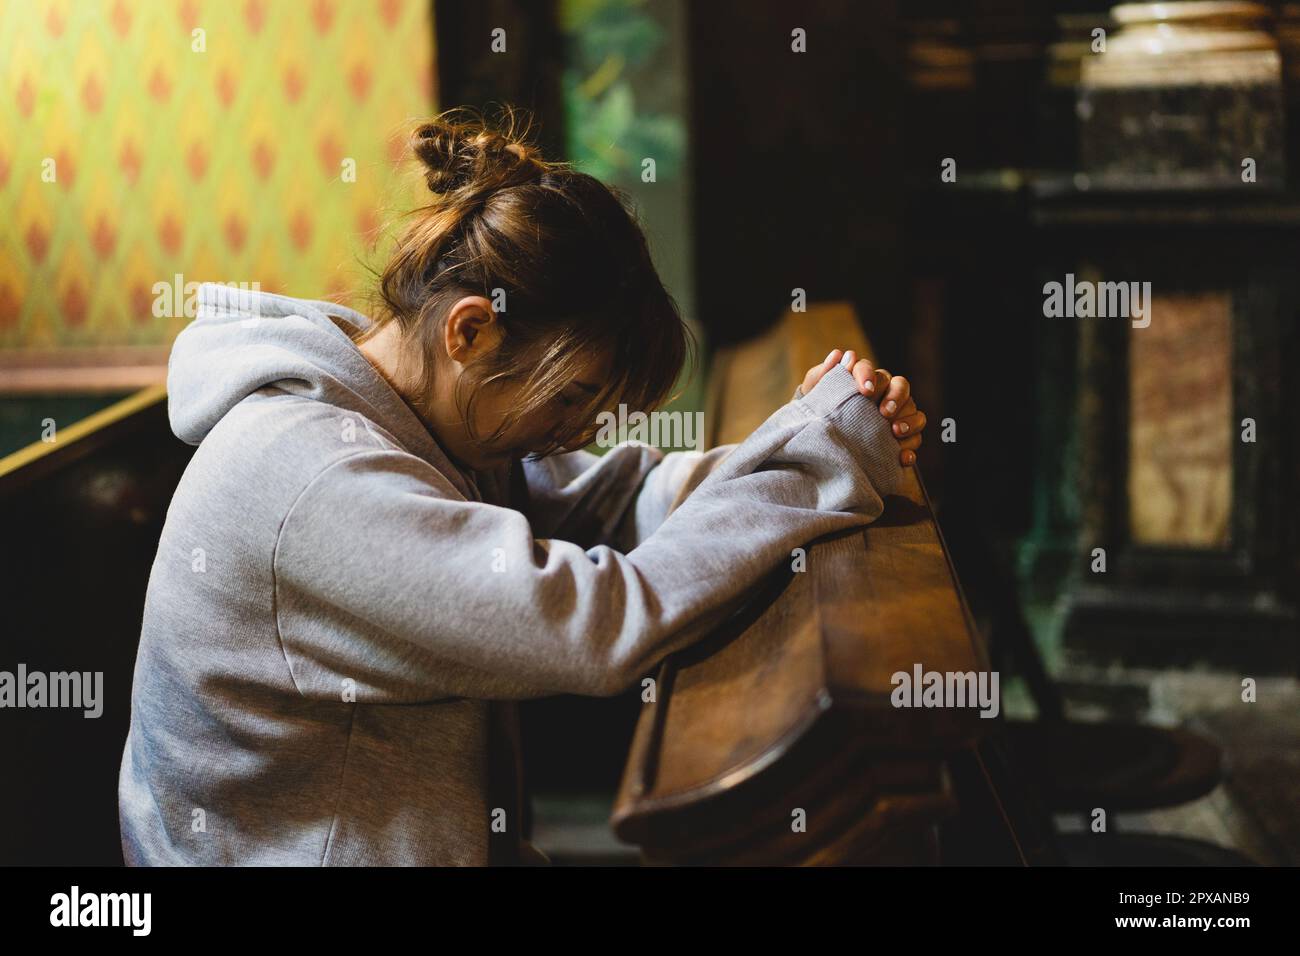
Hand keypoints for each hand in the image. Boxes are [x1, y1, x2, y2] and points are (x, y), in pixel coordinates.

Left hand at [800, 348, 925, 466]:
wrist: (821, 440)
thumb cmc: (820, 411)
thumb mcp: (814, 394)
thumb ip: (822, 375)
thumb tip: (839, 355)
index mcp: (864, 379)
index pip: (871, 369)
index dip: (869, 376)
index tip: (865, 390)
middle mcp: (885, 393)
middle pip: (901, 385)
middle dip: (895, 397)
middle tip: (884, 413)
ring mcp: (897, 414)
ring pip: (913, 411)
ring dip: (909, 420)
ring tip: (895, 431)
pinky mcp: (902, 437)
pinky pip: (915, 439)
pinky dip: (911, 448)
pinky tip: (902, 457)